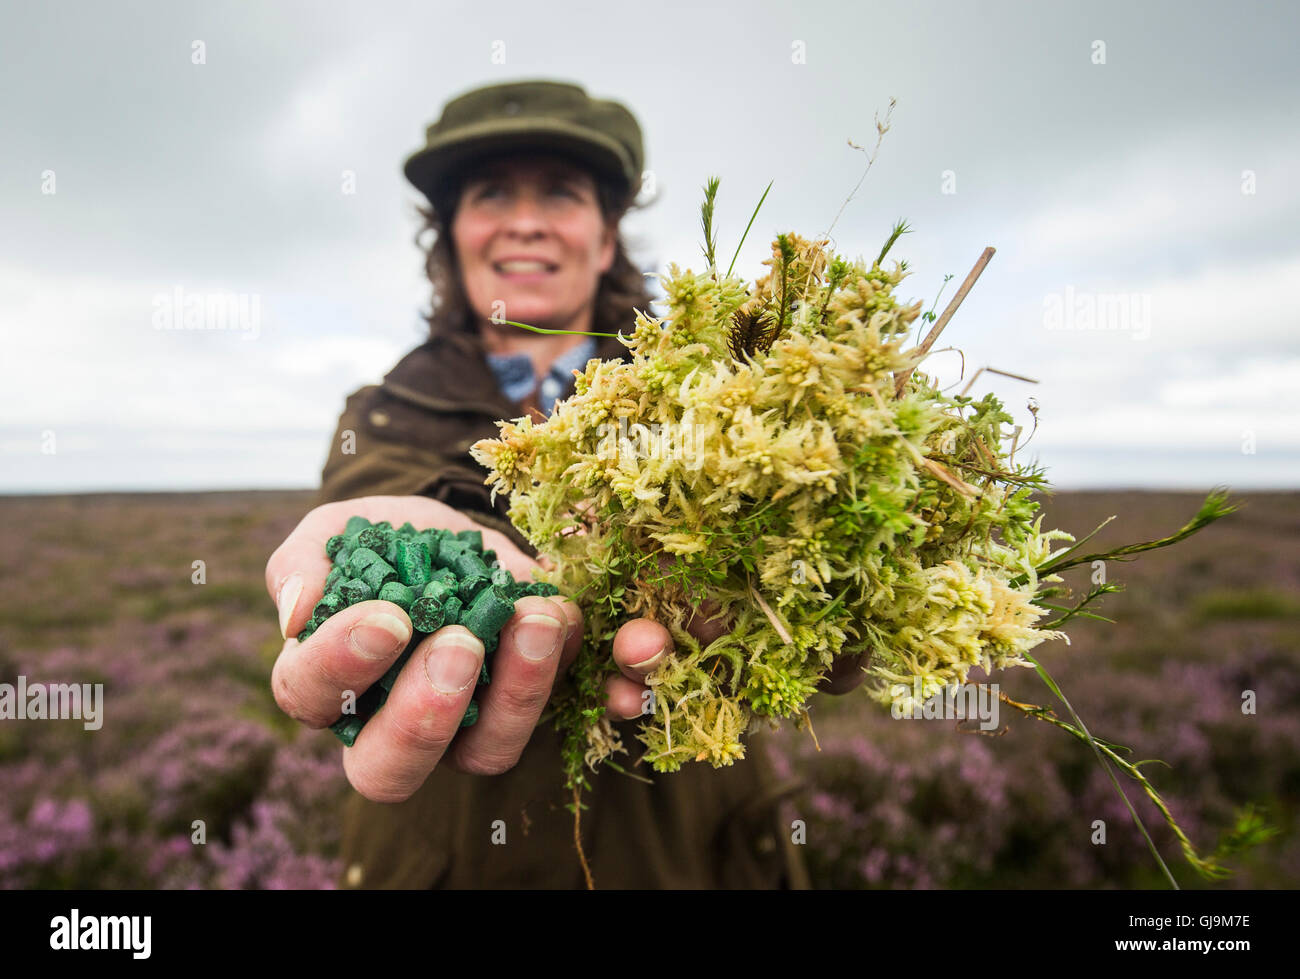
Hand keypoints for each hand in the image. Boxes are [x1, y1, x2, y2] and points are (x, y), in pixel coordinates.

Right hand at [264, 496, 674, 802]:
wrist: (459, 530)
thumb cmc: (382, 539)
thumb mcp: (338, 532)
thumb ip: (305, 564)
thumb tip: (295, 611)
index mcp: (332, 686)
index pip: (313, 698)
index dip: (344, 668)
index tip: (387, 617)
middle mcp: (396, 724)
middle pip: (394, 766)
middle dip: (428, 713)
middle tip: (459, 646)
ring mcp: (472, 723)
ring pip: (489, 751)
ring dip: (520, 692)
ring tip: (538, 618)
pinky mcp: (538, 699)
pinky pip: (571, 714)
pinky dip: (604, 687)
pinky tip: (625, 648)